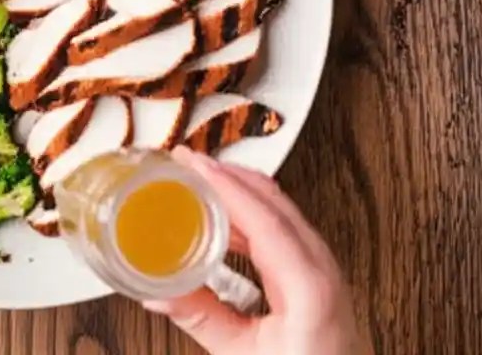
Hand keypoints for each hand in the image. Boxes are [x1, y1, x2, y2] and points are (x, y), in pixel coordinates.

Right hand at [144, 148, 363, 354]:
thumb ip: (201, 319)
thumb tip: (159, 294)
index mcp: (308, 289)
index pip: (266, 220)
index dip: (227, 187)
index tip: (195, 165)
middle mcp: (322, 270)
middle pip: (275, 203)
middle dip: (229, 176)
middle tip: (187, 162)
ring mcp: (323, 269)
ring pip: (280, 210)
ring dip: (239, 190)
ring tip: (198, 182)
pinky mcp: (316, 274)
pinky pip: (283, 227)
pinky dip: (251, 212)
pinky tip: (223, 217)